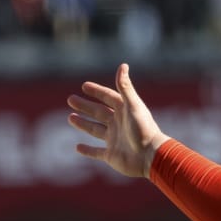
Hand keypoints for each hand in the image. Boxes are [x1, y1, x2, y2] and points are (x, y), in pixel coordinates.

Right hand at [66, 63, 168, 177]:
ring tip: (70, 118)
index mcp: (124, 111)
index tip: (84, 86)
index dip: (97, 91)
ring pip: (95, 130)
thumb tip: (123, 65)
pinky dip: (87, 151)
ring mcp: (114, 140)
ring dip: (83, 124)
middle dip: (85, 106)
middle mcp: (118, 124)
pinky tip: (77, 147)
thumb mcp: (133, 105)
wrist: (150, 156)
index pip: (108, 97)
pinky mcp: (112, 155)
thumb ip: (126, 87)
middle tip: (70, 99)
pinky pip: (96, 153)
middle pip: (98, 112)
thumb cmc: (143, 129)